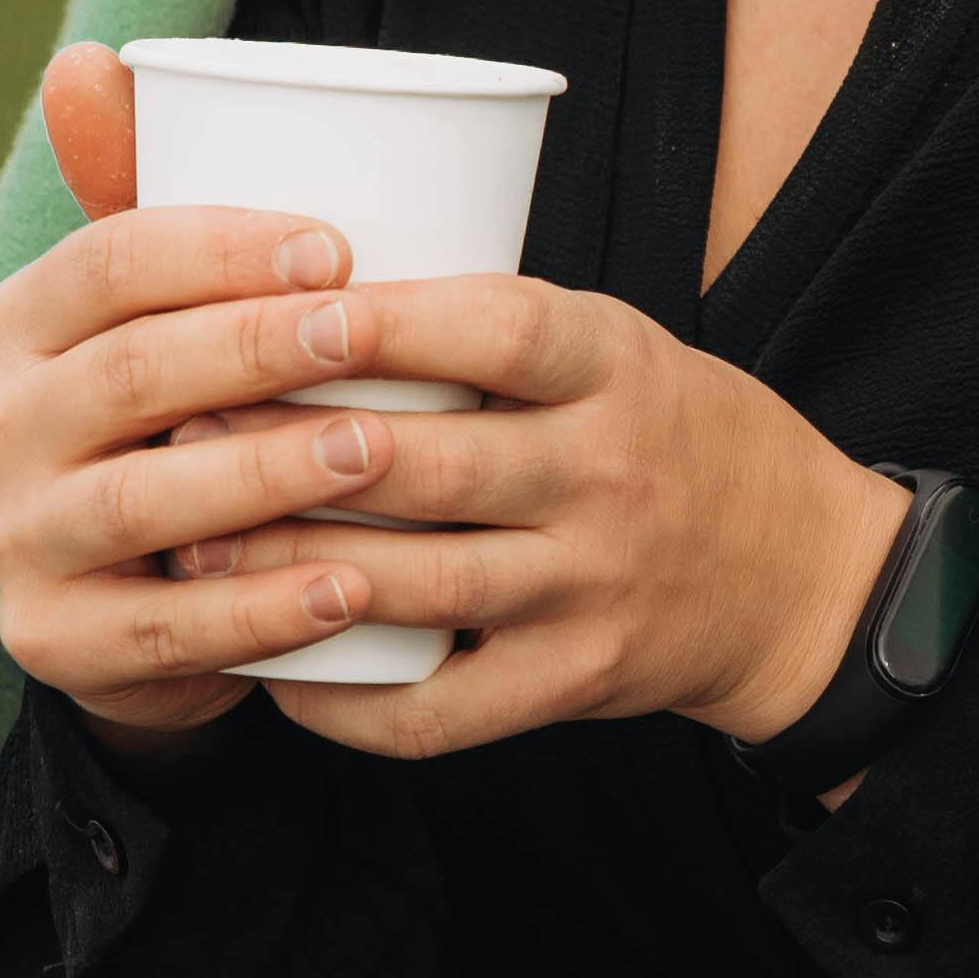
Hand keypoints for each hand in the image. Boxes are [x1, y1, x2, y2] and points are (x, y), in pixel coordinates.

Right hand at [0, 47, 394, 752]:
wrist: (159, 594)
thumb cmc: (193, 410)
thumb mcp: (175, 307)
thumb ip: (149, 192)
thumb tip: (84, 59)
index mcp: (23, 324)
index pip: (107, 263)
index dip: (219, 248)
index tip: (339, 245)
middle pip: (129, 373)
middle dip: (255, 347)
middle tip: (370, 332)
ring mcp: (16, 541)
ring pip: (141, 500)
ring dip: (265, 473)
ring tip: (376, 450)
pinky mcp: (51, 643)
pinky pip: (164, 630)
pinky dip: (262, 610)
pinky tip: (351, 589)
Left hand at [144, 256, 910, 772]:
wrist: (800, 571)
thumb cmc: (662, 427)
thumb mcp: (610, 338)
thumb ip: (483, 318)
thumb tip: (293, 268)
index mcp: (613, 363)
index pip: (496, 330)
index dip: (384, 323)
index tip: (278, 306)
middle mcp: (609, 474)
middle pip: (431, 466)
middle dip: (291, 454)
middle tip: (178, 435)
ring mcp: (594, 586)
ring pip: (418, 586)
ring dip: (291, 569)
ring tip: (191, 547)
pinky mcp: (578, 679)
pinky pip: (442, 709)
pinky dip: (347, 699)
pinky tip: (273, 674)